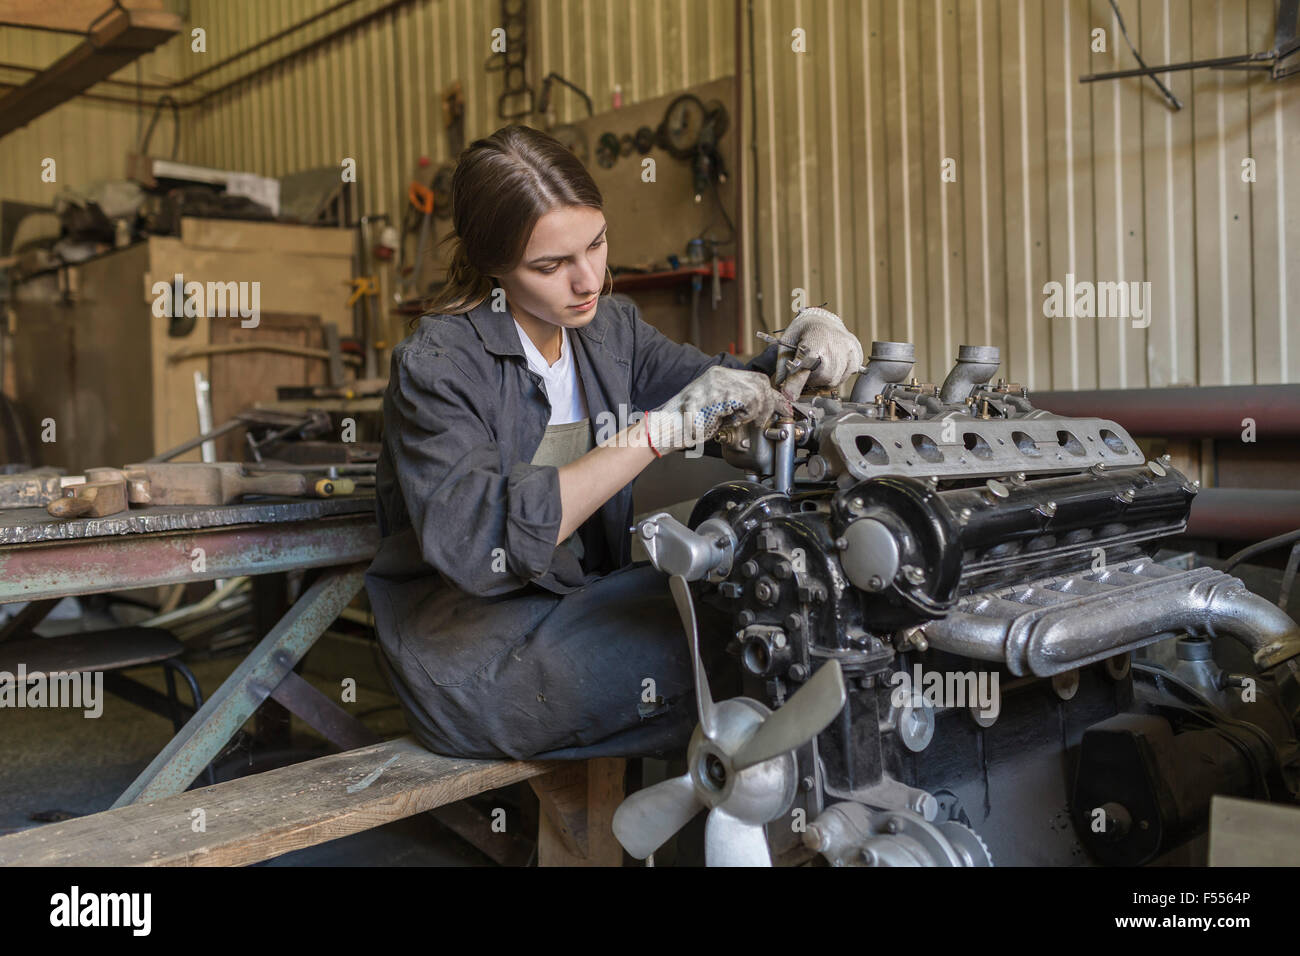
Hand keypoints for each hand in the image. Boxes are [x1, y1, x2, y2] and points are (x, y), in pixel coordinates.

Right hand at [643, 366, 789, 454]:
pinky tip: (729, 421)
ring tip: (739, 422)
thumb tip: (766, 410)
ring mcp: (717, 383)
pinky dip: (744, 415)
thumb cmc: (688, 425)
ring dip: (755, 412)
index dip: (771, 396)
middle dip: (769, 404)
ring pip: (756, 391)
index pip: (756, 379)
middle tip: (762, 421)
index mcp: (720, 376)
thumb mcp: (718, 410)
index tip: (782, 409)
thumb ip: (738, 405)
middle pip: (760, 381)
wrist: (667, 429)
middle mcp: (720, 375)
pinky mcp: (717, 394)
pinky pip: (746, 401)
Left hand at [777, 307, 863, 401]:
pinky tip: (831, 365)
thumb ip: (782, 366)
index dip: (796, 382)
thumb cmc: (803, 332)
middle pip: (825, 376)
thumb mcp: (786, 343)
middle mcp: (836, 342)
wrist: (823, 320)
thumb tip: (781, 388)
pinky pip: (847, 376)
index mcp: (815, 337)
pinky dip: (837, 376)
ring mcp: (849, 348)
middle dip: (812, 380)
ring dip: (824, 380)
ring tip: (818, 367)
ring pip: (836, 380)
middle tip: (806, 371)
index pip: (806, 364)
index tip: (789, 395)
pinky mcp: (856, 354)